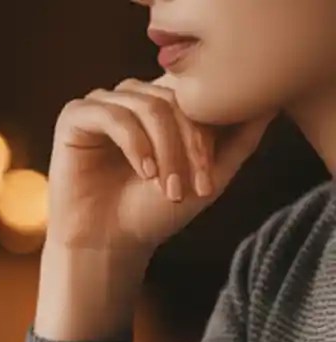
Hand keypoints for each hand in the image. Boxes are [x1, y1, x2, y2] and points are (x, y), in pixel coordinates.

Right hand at [49, 76, 271, 250]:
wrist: (108, 244)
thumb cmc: (153, 212)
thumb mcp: (209, 174)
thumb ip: (239, 138)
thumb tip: (271, 102)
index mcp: (160, 104)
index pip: (195, 93)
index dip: (208, 131)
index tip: (210, 183)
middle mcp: (131, 98)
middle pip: (173, 98)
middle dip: (189, 144)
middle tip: (192, 186)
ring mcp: (102, 104)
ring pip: (147, 106)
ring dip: (165, 149)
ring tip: (167, 186)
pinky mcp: (74, 116)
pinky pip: (114, 116)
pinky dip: (134, 144)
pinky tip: (143, 173)